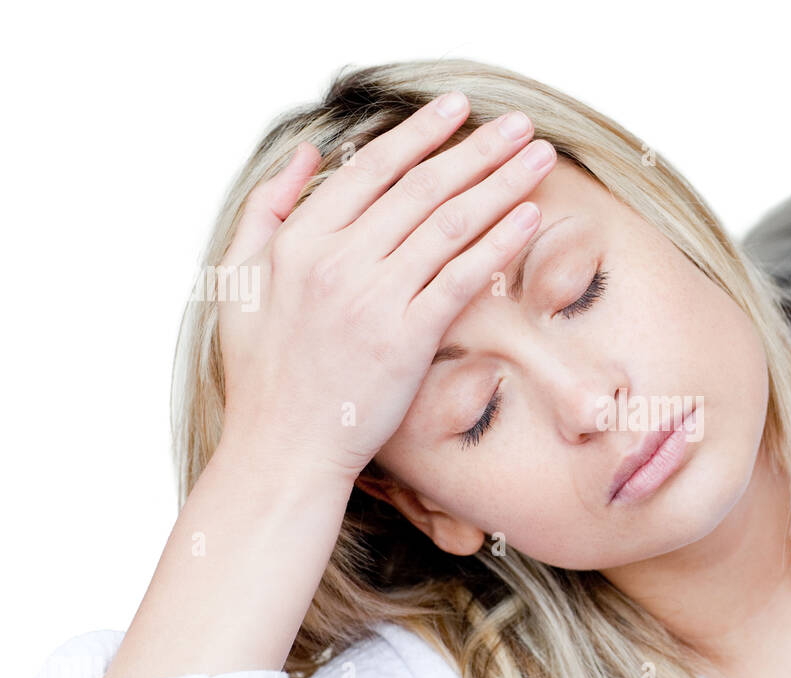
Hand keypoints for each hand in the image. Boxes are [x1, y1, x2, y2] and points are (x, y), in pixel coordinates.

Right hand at [215, 93, 554, 484]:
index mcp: (299, 241)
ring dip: (500, 184)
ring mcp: (374, 299)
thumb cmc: (264, 370)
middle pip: (421, 188)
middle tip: (518, 122)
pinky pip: (460, 278)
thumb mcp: (240, 278)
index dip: (419, 133)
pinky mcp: (407, 339)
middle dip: (477, 148)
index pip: (371, 170)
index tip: (456, 107)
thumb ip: (268, 208)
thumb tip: (311, 153)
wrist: (282, 447)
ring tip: (540, 157)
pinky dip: (497, 244)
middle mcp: (337, 261)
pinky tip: (529, 217)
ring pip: (448, 224)